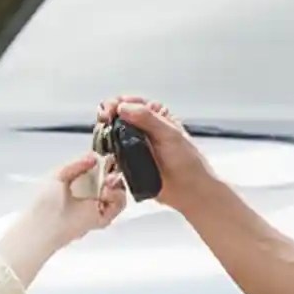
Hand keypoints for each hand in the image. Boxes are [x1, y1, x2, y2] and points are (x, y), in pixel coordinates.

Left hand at [0, 154, 127, 277]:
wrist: (45, 223)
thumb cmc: (44, 202)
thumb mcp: (58, 174)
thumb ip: (77, 163)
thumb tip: (94, 157)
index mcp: (77, 183)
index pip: (98, 170)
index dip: (105, 164)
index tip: (107, 159)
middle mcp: (89, 194)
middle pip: (111, 180)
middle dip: (113, 172)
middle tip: (109, 171)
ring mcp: (96, 206)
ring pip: (118, 192)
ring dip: (116, 185)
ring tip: (107, 183)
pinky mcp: (102, 218)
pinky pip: (118, 206)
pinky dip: (116, 197)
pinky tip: (106, 193)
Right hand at [97, 95, 219, 212]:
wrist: (189, 191)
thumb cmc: (187, 161)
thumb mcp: (169, 134)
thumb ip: (147, 118)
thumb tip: (123, 107)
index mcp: (154, 115)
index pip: (130, 102)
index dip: (116, 103)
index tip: (109, 110)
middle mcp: (142, 128)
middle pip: (115, 117)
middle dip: (106, 117)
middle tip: (104, 122)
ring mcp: (134, 145)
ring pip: (110, 135)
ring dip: (103, 136)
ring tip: (103, 141)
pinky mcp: (129, 163)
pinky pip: (112, 155)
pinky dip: (106, 154)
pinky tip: (106, 156)